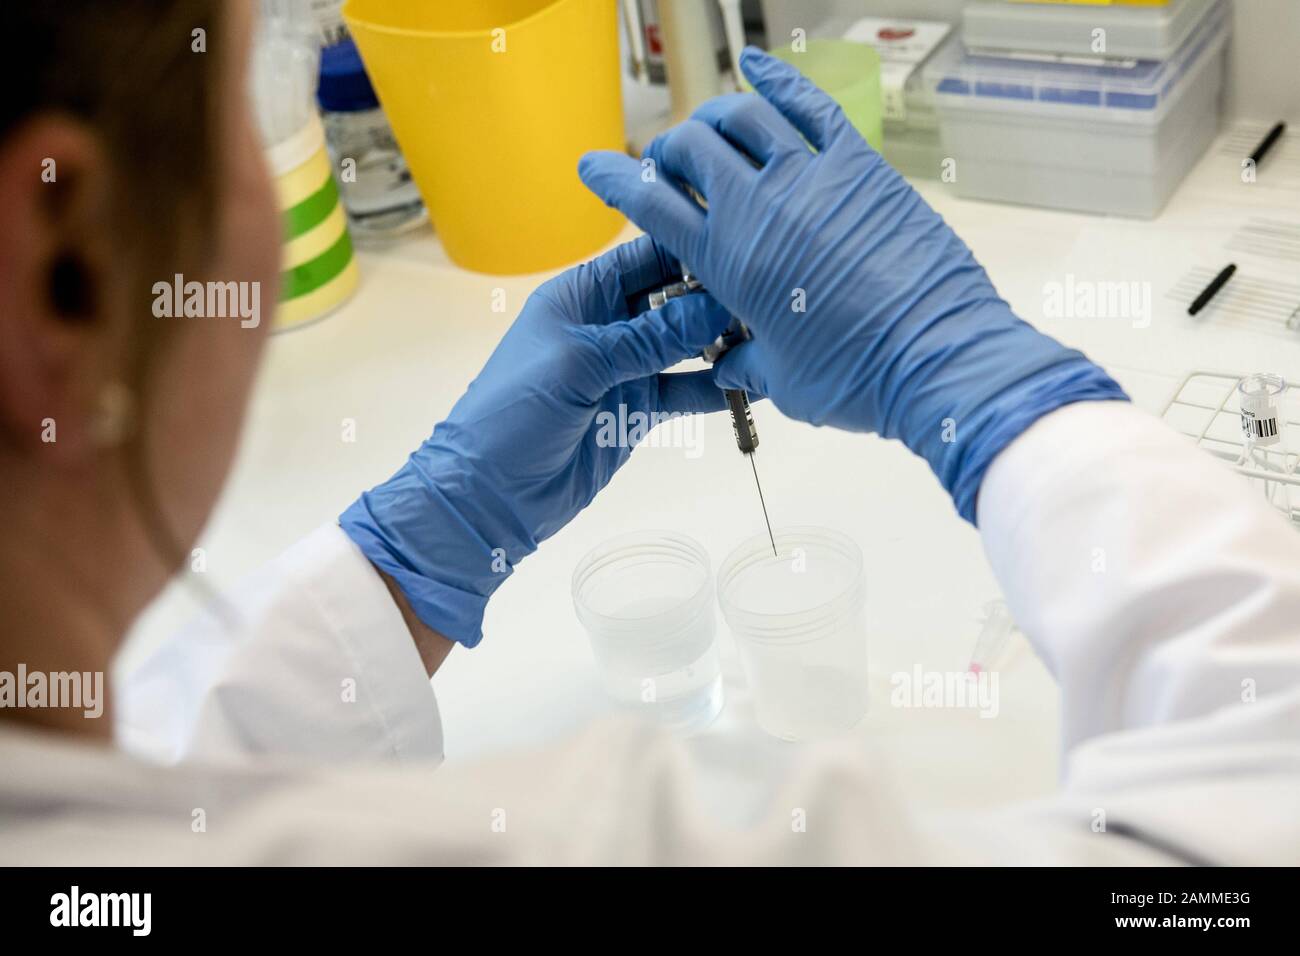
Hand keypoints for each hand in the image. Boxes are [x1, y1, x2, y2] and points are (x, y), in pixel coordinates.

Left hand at [340, 235, 732, 646]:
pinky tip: (754, 381)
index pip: (645, 256)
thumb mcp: (580, 365)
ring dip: (723, 341)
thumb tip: (712, 308)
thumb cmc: (514, 413)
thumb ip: (647, 338)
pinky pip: (687, 389)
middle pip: (674, 297)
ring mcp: (626, 368)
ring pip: (686, 344)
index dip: (689, 248)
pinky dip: (717, 386)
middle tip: (768, 297)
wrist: (489, 494)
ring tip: (771, 337)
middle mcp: (607, 324)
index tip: (741, 245)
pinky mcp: (639, 409)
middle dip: (716, 296)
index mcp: (581, 295)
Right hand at [578, 48, 1125, 522]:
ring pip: (744, 116)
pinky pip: (812, 106)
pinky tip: (759, 66)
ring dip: (716, 115)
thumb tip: (732, 365)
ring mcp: (811, 176)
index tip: (593, 168)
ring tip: (709, 126)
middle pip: (691, 149)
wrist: (935, 358)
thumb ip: (748, 362)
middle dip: (668, 151)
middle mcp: (759, 206)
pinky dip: (780, 80)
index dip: (614, 181)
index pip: (651, 204)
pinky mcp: (860, 166)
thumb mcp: (782, 382)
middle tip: (669, 166)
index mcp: (728, 261)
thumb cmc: (854, 379)